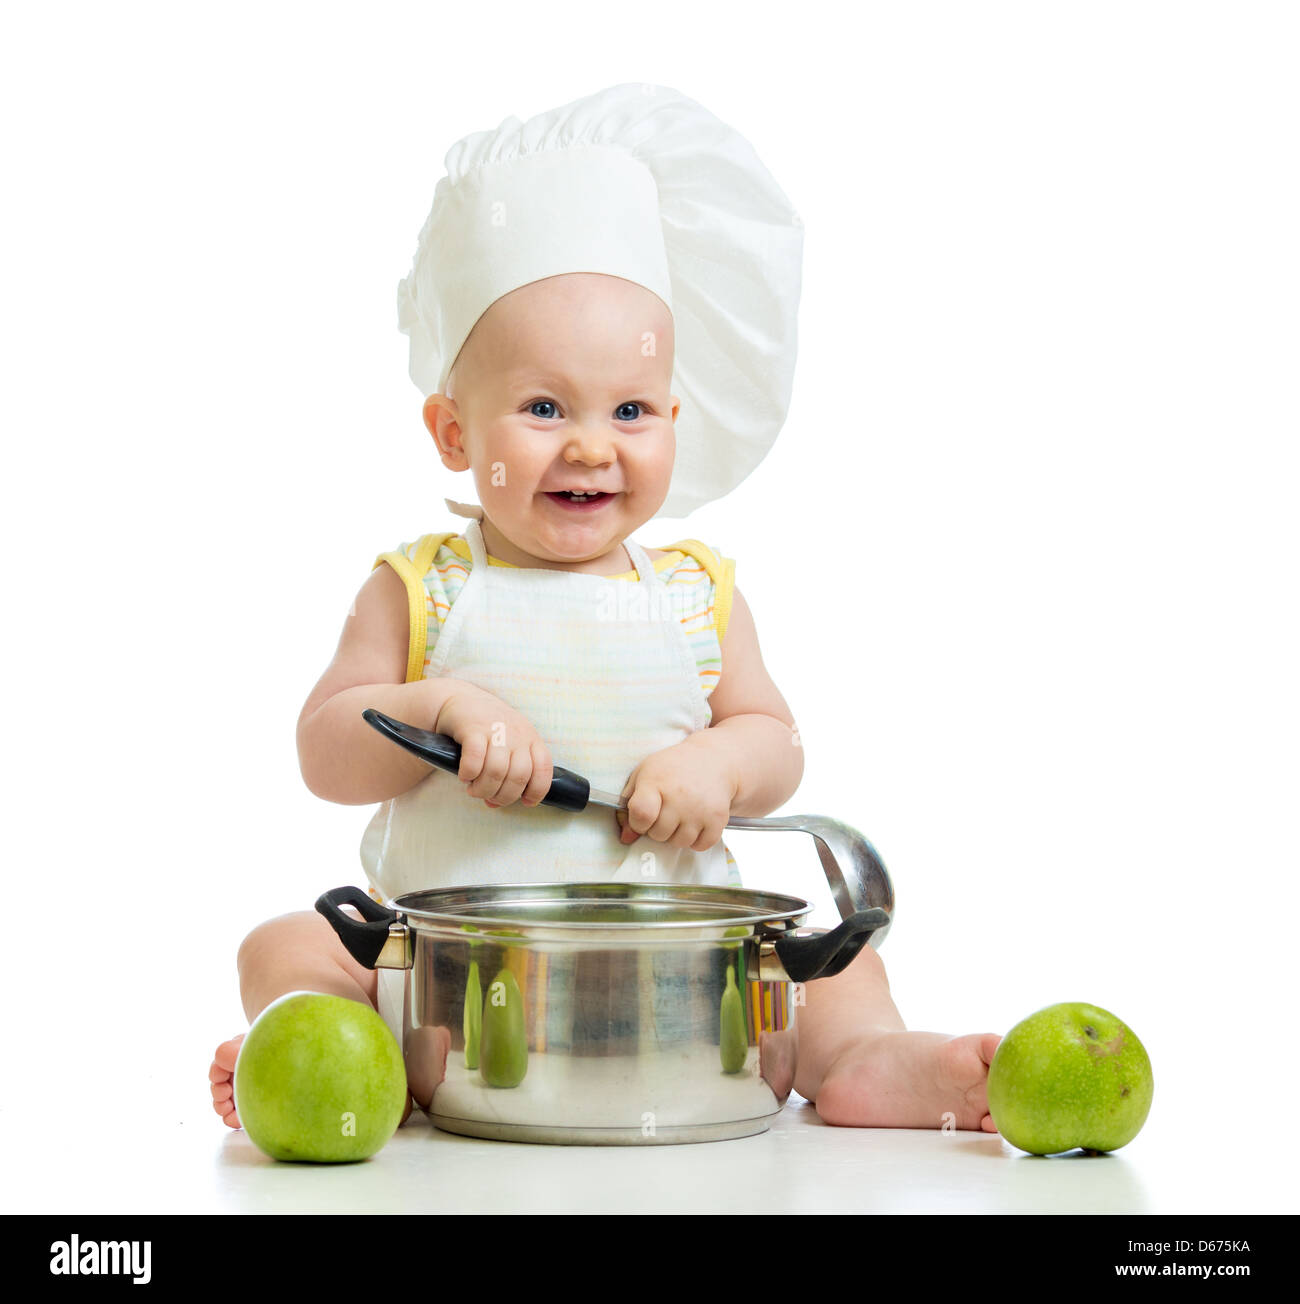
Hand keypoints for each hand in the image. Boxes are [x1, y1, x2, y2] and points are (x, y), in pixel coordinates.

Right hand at [433, 682, 553, 808]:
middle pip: (519, 777)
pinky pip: (475, 760)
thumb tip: (495, 804)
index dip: (537, 791)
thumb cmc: (486, 728)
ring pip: (497, 771)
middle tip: (488, 797)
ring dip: (483, 789)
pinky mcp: (473, 728)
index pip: (544, 769)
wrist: (459, 698)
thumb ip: (508, 772)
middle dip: (503, 796)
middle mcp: (517, 734)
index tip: (526, 801)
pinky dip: (469, 774)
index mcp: (531, 738)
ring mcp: (496, 730)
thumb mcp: (508, 743)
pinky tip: (464, 775)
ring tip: (473, 789)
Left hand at [616, 736, 738, 851]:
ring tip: (680, 815)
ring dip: (676, 835)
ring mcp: (700, 809)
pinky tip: (695, 823)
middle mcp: (679, 796)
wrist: (712, 759)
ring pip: (679, 843)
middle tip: (665, 811)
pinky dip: (696, 840)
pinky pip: (700, 846)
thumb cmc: (672, 769)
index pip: (641, 815)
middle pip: (658, 834)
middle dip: (657, 828)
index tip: (643, 817)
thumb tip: (626, 838)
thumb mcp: (644, 774)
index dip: (637, 822)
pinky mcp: (718, 818)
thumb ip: (629, 806)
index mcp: (656, 782)